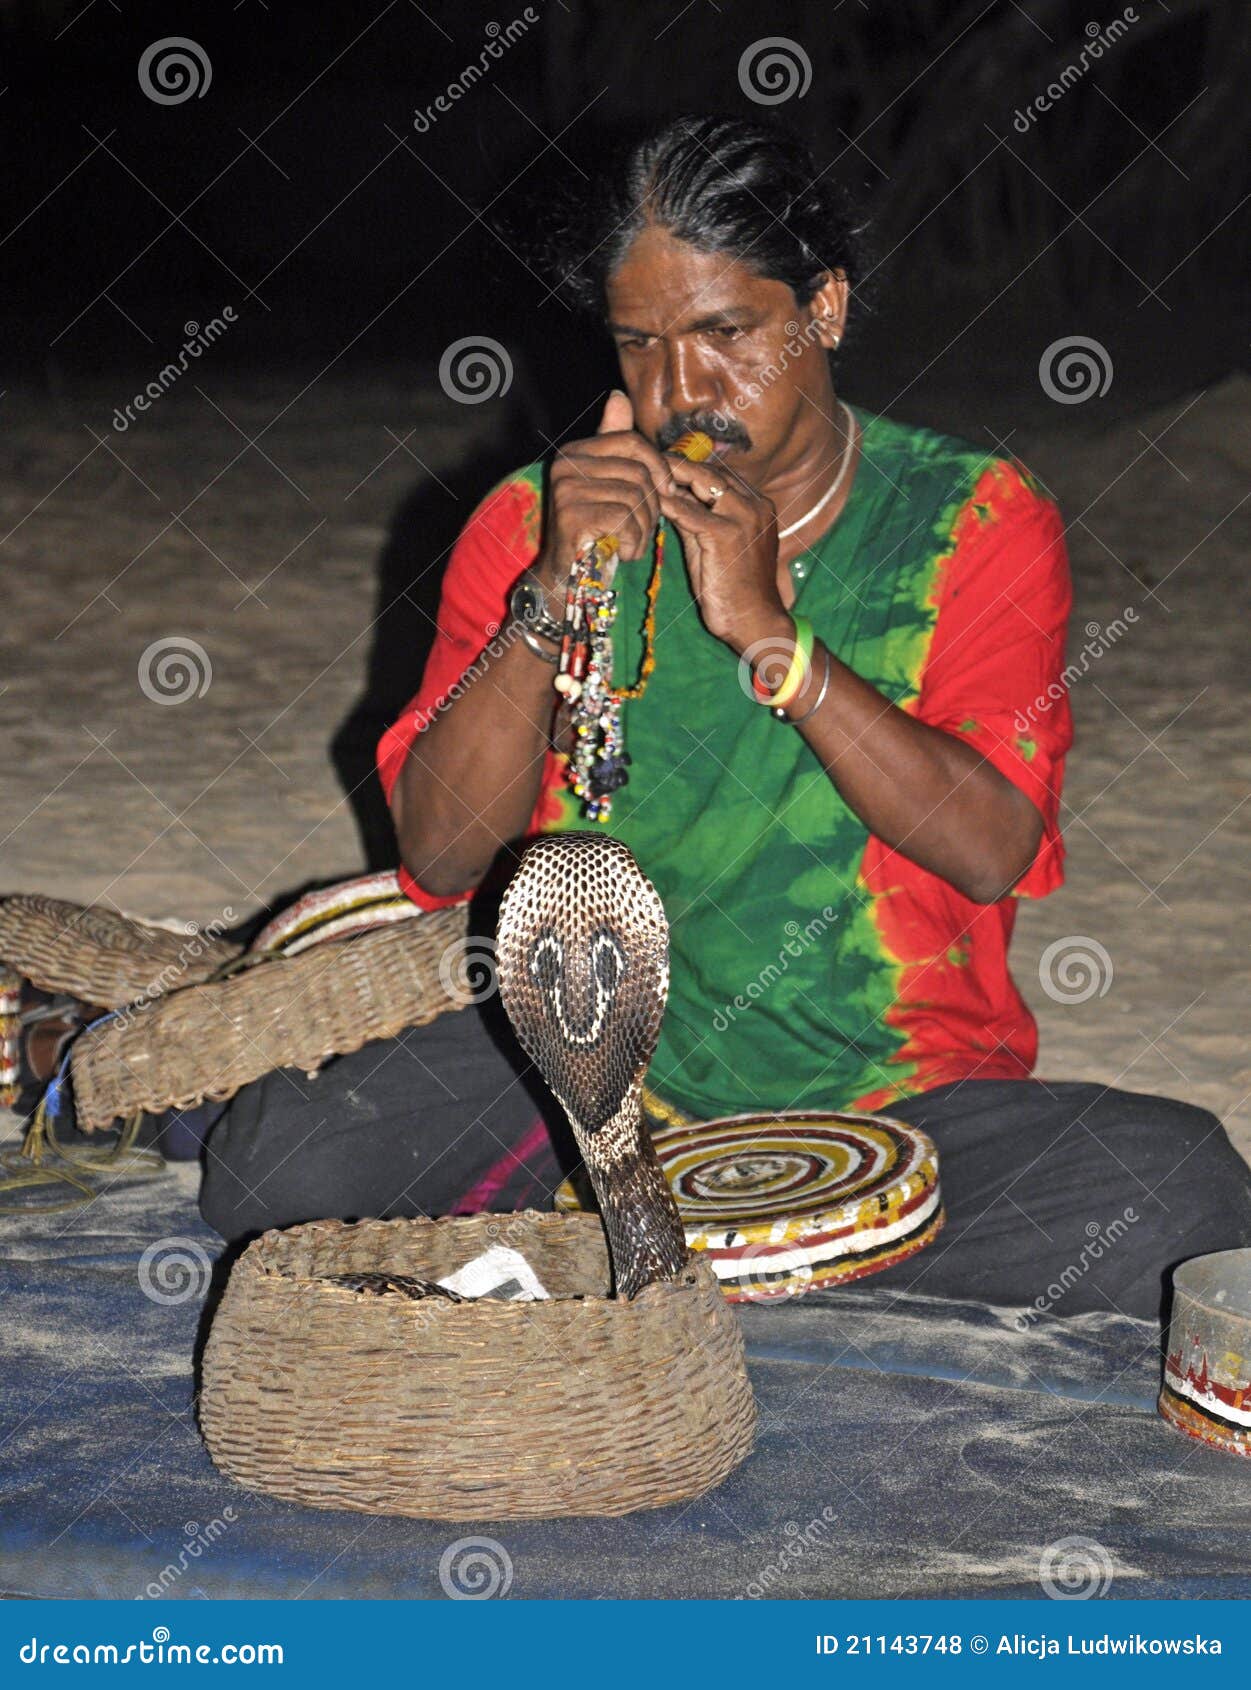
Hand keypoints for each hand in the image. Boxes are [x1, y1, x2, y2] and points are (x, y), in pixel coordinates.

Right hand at [535, 391, 673, 589]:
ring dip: (645, 528)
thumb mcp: (608, 483)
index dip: (659, 467)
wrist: (568, 577)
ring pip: (635, 498)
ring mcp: (565, 489)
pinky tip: (624, 552)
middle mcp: (565, 464)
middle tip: (645, 528)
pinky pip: (625, 520)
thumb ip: (614, 442)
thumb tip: (618, 395)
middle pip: (638, 472)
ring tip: (632, 542)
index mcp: (575, 450)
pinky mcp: (571, 516)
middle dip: (653, 505)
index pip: (632, 441)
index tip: (668, 493)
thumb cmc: (595, 530)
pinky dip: (634, 542)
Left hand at [658, 457, 788, 655]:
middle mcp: (754, 505)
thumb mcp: (715, 545)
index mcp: (757, 504)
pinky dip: (667, 504)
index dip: (689, 467)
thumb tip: (670, 498)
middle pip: (710, 471)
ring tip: (644, 473)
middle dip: (677, 464)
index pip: (719, 474)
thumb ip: (699, 519)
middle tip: (647, 461)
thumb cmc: (734, 589)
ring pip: (701, 482)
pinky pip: (689, 511)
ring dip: (670, 476)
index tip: (662, 464)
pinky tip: (650, 502)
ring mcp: (743, 517)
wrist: (755, 621)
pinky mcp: (726, 535)